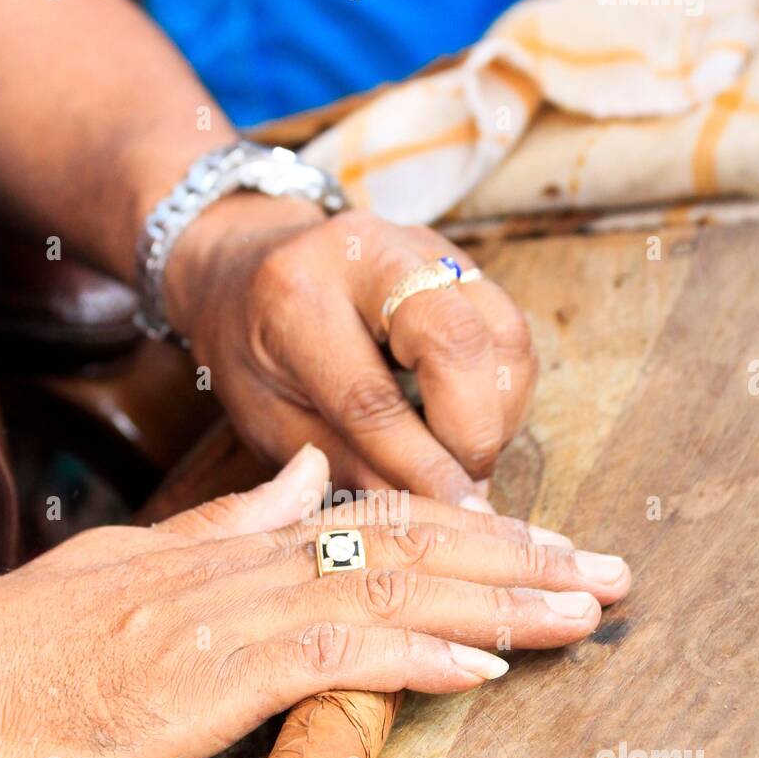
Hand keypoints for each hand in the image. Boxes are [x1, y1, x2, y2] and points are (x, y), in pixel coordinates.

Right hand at [0, 446, 628, 757]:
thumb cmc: (31, 640)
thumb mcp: (140, 561)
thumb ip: (234, 517)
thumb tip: (311, 473)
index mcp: (236, 544)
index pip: (379, 520)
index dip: (474, 530)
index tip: (545, 546)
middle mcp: (247, 566)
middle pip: (410, 547)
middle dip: (519, 561)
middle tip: (608, 575)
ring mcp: (232, 617)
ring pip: (392, 594)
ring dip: (498, 605)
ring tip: (582, 613)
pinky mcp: (212, 676)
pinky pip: (333, 658)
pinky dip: (416, 661)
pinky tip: (484, 667)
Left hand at [167, 196, 535, 507]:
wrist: (247, 273)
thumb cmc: (253, 355)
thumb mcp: (269, 419)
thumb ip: (342, 462)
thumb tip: (422, 508)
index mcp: (296, 298)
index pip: (371, 397)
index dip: (420, 464)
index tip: (453, 510)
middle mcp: (365, 254)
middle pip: (454, 338)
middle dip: (473, 429)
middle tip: (466, 482)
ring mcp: (422, 246)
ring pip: (501, 330)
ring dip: (499, 411)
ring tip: (468, 455)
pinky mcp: (459, 260)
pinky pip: (511, 330)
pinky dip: (507, 389)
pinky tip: (475, 422)